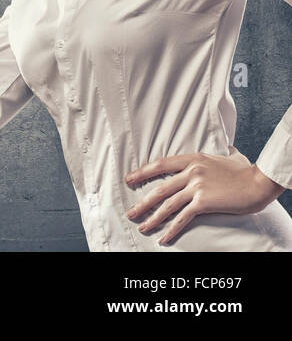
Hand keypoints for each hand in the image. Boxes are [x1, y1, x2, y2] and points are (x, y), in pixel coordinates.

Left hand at [124, 149, 286, 245]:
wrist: (259, 182)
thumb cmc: (245, 172)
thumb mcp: (225, 158)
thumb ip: (215, 156)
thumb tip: (222, 151)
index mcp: (192, 159)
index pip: (160, 165)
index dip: (143, 172)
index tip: (129, 179)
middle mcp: (191, 171)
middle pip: (159, 188)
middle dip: (142, 202)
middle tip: (130, 212)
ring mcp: (196, 186)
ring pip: (167, 204)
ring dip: (152, 218)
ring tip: (141, 227)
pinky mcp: (203, 201)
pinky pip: (182, 217)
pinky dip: (171, 228)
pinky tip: (163, 237)